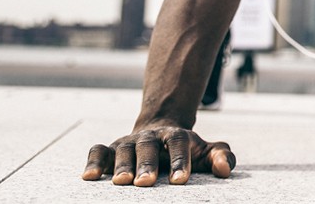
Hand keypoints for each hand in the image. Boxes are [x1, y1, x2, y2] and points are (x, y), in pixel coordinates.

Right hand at [82, 126, 235, 186]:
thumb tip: (224, 170)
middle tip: (146, 183)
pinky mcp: (110, 149)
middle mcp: (150, 137)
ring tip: (120, 183)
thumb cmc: (187, 150)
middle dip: (147, 164)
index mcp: (176, 136)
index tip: (180, 181)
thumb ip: (221, 156)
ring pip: (123, 149)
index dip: (180, 161)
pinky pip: (98, 151)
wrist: (161, 132)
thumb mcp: (207, 151)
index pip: (178, 144)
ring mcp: (129, 142)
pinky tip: (89, 177)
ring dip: (121, 165)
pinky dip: (93, 161)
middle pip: (148, 146)